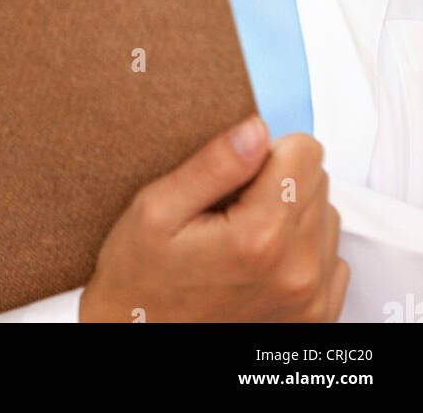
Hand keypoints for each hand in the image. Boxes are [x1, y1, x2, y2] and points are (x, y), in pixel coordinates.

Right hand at [79, 115, 349, 322]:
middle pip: (319, 181)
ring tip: (243, 233)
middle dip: (278, 180)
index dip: (266, 150)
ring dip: (293, 215)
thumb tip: (256, 129)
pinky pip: (332, 258)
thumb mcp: (156, 209)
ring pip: (326, 217)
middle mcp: (296, 271)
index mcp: (259, 236)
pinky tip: (262, 260)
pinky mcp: (316, 318)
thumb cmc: (141, 279)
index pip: (306, 152)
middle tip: (231, 206)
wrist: (138, 339)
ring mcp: (310, 299)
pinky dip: (303, 250)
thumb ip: (213, 164)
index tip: (236, 173)